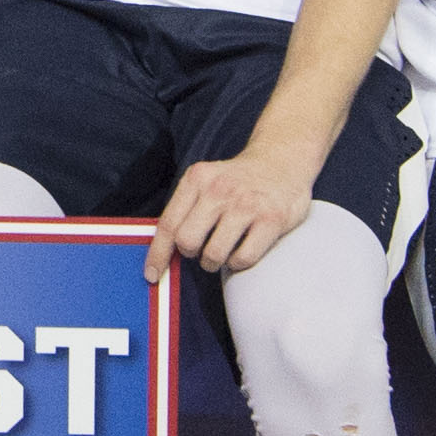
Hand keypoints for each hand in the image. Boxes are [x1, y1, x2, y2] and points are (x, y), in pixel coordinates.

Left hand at [149, 140, 318, 279]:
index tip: (152, 274)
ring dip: (214, 262)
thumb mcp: (207, 181)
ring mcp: (246, 204)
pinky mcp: (271, 219)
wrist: (283, 161)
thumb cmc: (238, 181)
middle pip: (187, 242)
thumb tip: (163, 251)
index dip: (157, 254)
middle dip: (191, 254)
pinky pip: (242, 259)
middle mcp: (219, 190)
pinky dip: (238, 263)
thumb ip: (187, 208)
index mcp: (197, 178)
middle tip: (202, 249)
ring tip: (223, 251)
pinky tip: (242, 250)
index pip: (169, 223)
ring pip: (214, 254)